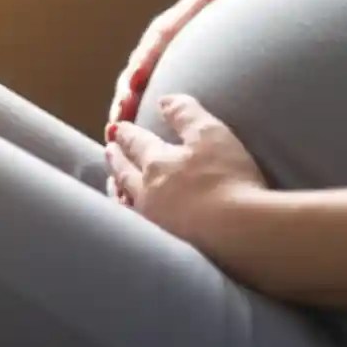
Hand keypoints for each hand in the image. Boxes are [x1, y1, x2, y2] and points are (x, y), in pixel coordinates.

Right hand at [104, 0, 246, 202]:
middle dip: (130, 86)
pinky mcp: (163, 92)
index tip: (140, 76)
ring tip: (117, 125)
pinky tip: (122, 138)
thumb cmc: (256, 24)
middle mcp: (167, 44)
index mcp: (183, 21)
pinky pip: (144, 105)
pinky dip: (132, 121)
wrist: (263, 56)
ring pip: (136, 87)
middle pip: (142, 63)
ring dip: (125, 105)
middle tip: (125, 104)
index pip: (162, 35)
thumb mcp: (244, 2)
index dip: (149, 55)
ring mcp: (163, 69)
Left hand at [106, 94, 267, 257]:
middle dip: (117, 158)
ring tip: (112, 184)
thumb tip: (163, 99)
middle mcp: (148, 193)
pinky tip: (130, 220)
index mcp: (158, 163)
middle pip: (126, 172)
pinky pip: (136, 228)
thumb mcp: (210, 134)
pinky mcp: (163, 248)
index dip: (128, 134)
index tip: (116, 128)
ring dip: (117, 189)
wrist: (237, 232)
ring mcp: (153, 223)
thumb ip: (185, 114)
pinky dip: (127, 219)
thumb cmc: (226, 177)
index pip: (138, 143)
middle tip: (108, 150)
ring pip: (126, 202)